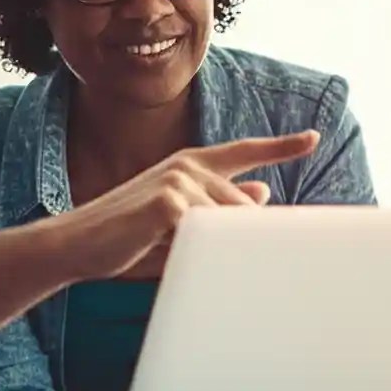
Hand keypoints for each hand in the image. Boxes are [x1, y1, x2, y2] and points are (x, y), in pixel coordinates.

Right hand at [49, 132, 319, 281]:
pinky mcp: (169, 202)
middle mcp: (188, 165)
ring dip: (207, 249)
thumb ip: (219, 207)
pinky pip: (206, 235)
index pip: (244, 151)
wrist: (77, 245)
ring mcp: (179, 179)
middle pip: (245, 210)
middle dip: (232, 240)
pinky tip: (157, 246)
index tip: (313, 139)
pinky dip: (192, 251)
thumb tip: (262, 191)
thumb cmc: (128, 237)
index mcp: (191, 165)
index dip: (281, 147)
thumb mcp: (179, 221)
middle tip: (182, 248)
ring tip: (161, 246)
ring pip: (230, 225)